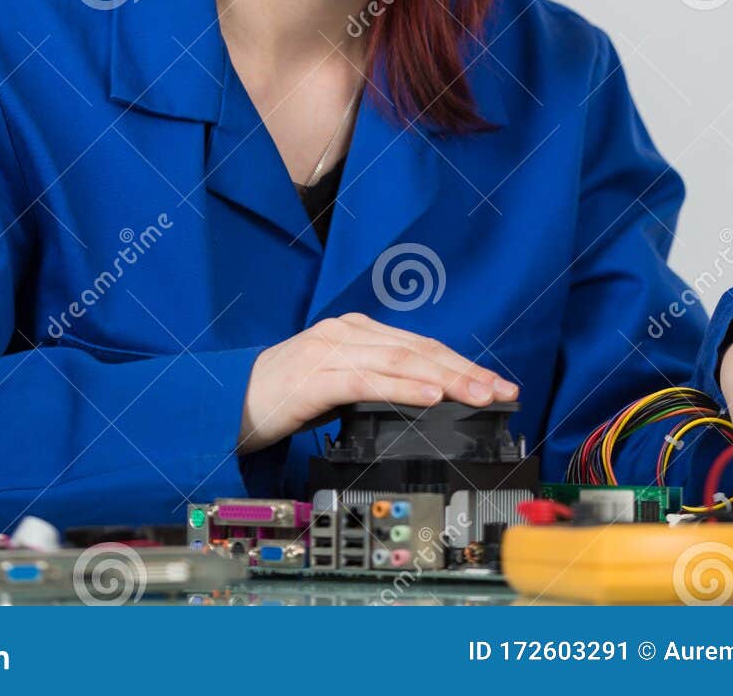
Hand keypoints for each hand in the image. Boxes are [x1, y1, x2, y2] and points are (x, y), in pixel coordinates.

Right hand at [238, 311, 518, 453]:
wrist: (231, 401)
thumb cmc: (285, 396)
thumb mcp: (338, 386)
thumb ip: (375, 384)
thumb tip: (424, 401)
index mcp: (355, 332)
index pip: (420, 345)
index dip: (461, 363)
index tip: (496, 383)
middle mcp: (347, 332)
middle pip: (419, 349)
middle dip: (466, 370)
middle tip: (502, 389)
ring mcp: (331, 350)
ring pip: (401, 360)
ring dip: (446, 378)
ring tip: (478, 393)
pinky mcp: (317, 375)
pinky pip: (369, 380)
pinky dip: (404, 387)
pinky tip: (430, 395)